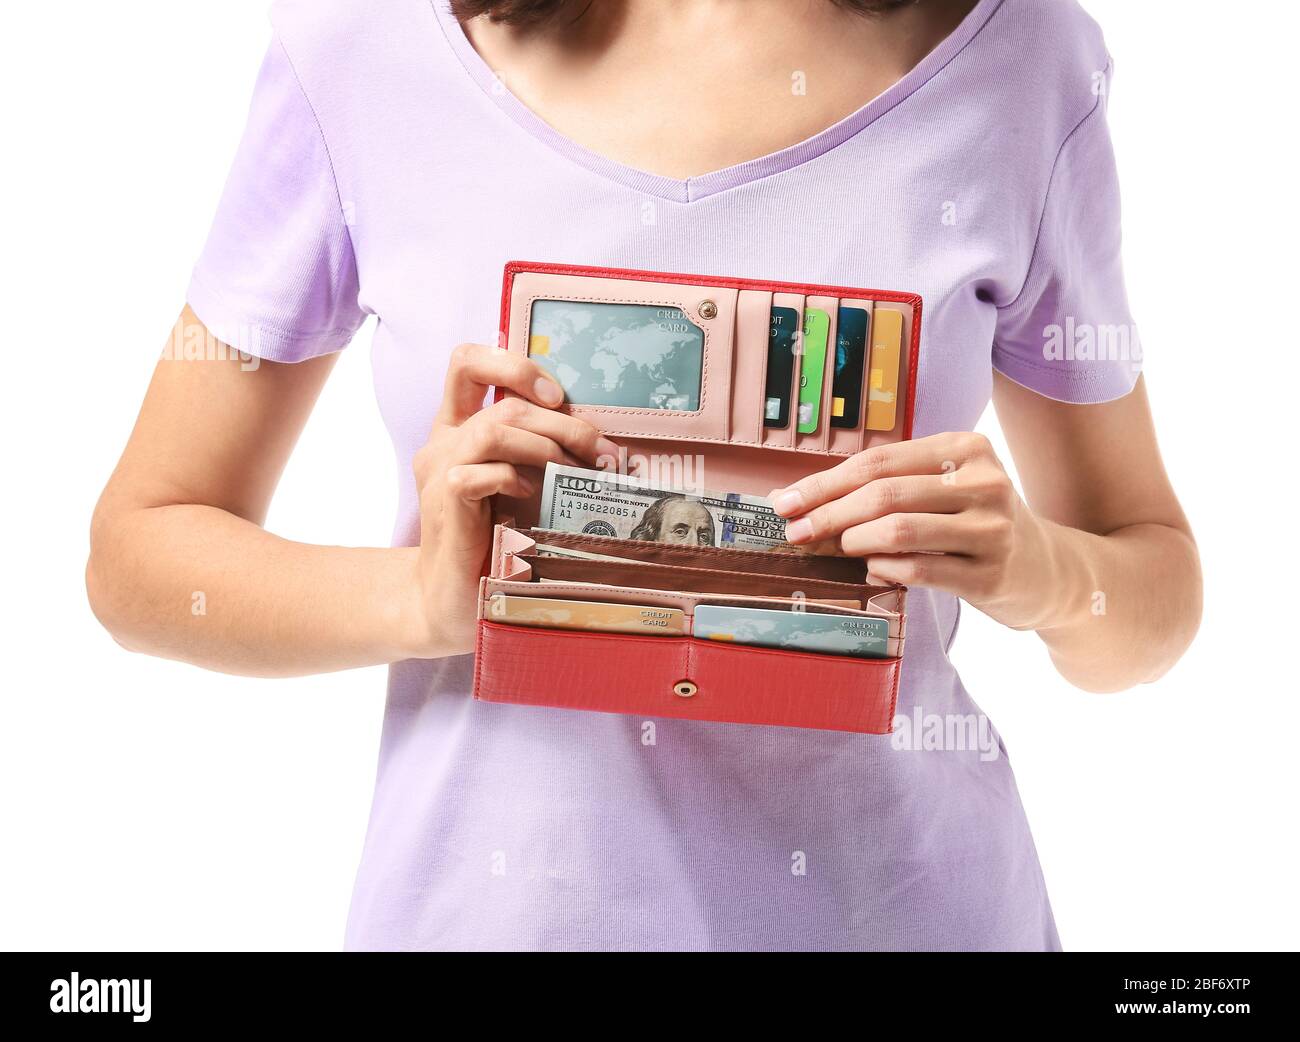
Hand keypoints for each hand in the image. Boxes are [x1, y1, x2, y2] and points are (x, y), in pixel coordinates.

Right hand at [411, 344, 618, 654]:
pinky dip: (514, 477)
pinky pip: (481, 471)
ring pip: (494, 429)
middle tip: (601, 452)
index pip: (468, 363)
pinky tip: (533, 496)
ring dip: (546, 447)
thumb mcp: (517, 487)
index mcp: (457, 429)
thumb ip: (537, 455)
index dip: (513, 365)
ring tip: (576, 473)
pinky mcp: (445, 500)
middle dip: (562, 422)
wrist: (448, 599)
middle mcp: (444, 441)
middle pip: (503, 401)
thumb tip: (600, 443)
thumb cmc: (491, 542)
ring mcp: (440, 469)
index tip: (556, 396)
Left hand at [769, 432, 1060, 630]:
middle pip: (884, 493)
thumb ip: (891, 487)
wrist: (1049, 572)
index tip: (784, 501)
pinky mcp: (991, 575)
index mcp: (965, 448)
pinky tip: (874, 569)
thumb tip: (806, 502)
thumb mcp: (947, 489)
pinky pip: (921, 570)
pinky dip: (885, 569)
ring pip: (900, 530)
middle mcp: (984, 482)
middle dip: (829, 513)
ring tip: (840, 549)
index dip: (824, 482)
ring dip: (855, 541)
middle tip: (796, 532)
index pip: (878, 461)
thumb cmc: (976, 525)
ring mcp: (991, 529)